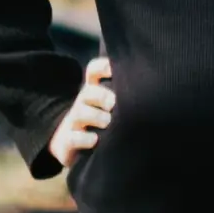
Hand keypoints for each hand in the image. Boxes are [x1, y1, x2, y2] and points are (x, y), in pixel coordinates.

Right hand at [49, 55, 113, 169]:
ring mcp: (73, 121)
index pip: (94, 71)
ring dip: (95, 116)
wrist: (71, 145)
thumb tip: (145, 92)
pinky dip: (84, 138)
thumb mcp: (109, 108)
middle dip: (101, 95)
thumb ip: (122, 98)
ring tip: (108, 122)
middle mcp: (82, 103)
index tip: (115, 70)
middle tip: (114, 103)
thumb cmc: (99, 122)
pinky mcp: (68, 140)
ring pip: (79, 112)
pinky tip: (95, 140)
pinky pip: (72, 137)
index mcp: (93, 91)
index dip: (102, 66)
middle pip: (88, 91)